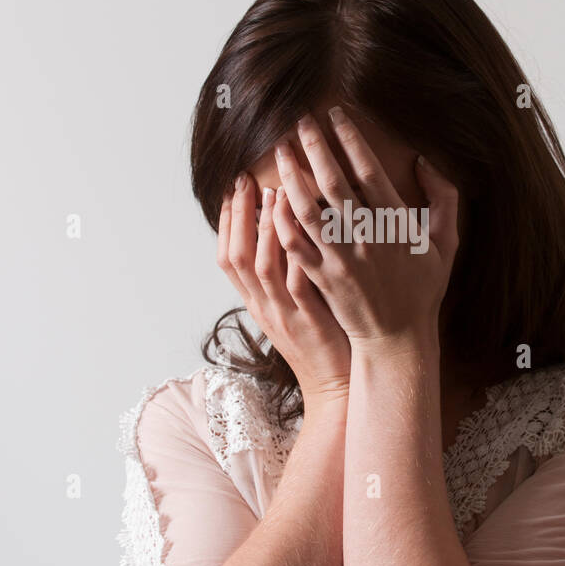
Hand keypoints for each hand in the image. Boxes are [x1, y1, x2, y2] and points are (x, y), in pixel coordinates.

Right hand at [217, 175, 350, 407]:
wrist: (336, 388)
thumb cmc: (323, 341)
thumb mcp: (291, 310)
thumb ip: (283, 276)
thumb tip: (281, 233)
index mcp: (257, 304)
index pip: (228, 257)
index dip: (228, 222)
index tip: (233, 188)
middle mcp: (264, 307)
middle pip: (237, 256)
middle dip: (239, 214)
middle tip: (244, 177)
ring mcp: (285, 314)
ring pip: (263, 265)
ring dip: (267, 226)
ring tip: (274, 189)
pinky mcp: (310, 319)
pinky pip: (297, 281)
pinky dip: (297, 252)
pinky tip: (306, 226)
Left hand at [271, 108, 458, 346]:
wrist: (398, 338)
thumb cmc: (422, 287)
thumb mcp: (445, 242)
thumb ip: (443, 198)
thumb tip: (424, 160)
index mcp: (395, 226)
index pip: (368, 171)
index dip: (350, 139)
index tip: (336, 115)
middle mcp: (365, 240)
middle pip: (333, 183)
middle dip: (314, 147)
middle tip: (300, 121)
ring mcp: (340, 260)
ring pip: (307, 210)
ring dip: (291, 177)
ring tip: (280, 151)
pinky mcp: (321, 279)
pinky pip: (294, 244)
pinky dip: (281, 220)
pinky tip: (273, 198)